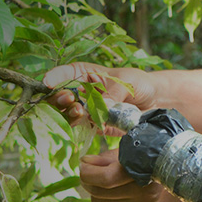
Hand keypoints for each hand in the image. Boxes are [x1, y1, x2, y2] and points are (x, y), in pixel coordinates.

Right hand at [43, 62, 157, 128]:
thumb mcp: (126, 83)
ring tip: (81, 112)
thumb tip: (102, 109)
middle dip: (60, 99)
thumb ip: (112, 95)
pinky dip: (87, 127)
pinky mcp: (95, 124)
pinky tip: (97, 124)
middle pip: (60, 96)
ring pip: (68, 114)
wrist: (155, 100)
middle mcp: (81, 92)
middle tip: (71, 100)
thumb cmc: (139, 83)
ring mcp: (87, 109)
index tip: (47, 83)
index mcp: (85, 74)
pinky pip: (84, 127)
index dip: (53, 78)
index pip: (63, 74)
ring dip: (71, 114)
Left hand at [79, 148, 188, 201]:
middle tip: (91, 170)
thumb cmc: (157, 162)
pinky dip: (106, 200)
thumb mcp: (135, 152)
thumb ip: (109, 158)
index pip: (105, 178)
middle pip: (98, 192)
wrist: (187, 185)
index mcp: (144, 172)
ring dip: (96, 191)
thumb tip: (85, 162)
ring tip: (103, 181)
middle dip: (89, 180)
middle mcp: (143, 194)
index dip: (88, 171)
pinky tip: (114, 191)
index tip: (84, 161)